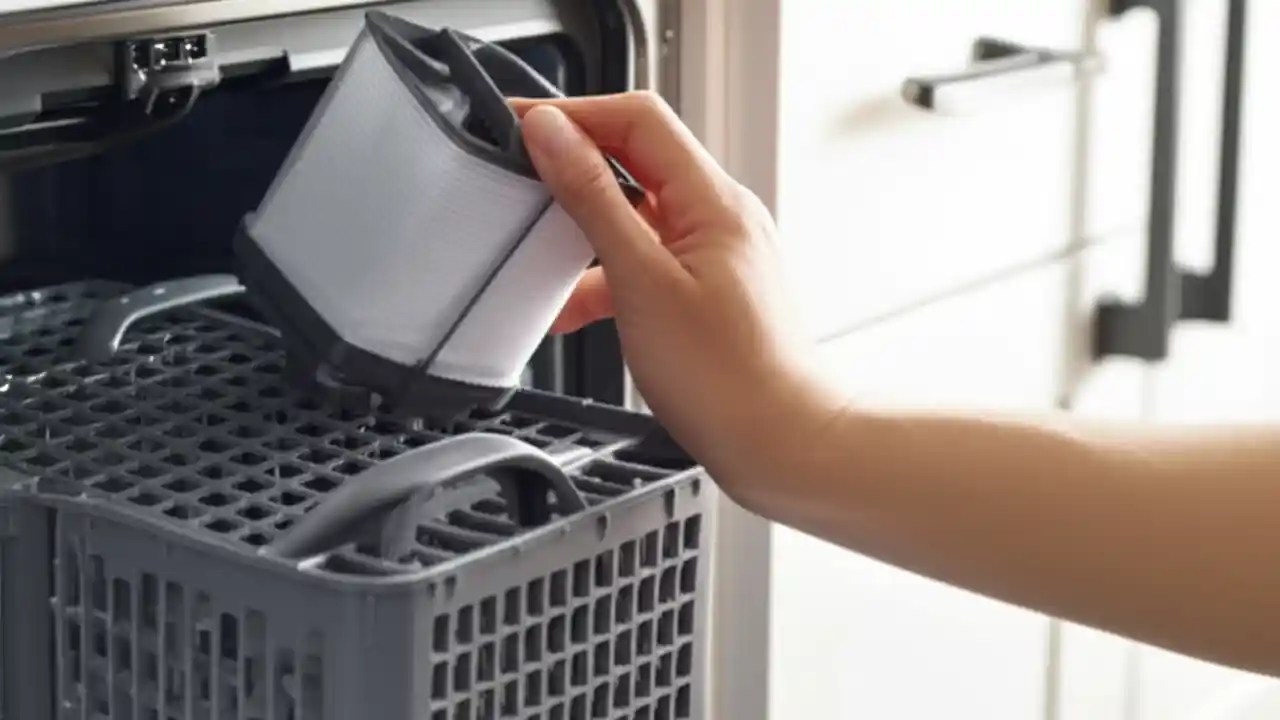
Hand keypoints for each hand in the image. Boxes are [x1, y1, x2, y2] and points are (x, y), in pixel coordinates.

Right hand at [512, 92, 843, 498]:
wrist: (783, 447)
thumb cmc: (730, 380)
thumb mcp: (641, 281)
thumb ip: (593, 200)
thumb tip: (553, 134)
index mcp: (714, 200)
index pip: (637, 118)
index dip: (574, 113)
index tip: (519, 126)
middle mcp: (722, 217)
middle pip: (635, 160)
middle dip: (574, 168)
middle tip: (521, 183)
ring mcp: (717, 254)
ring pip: (636, 215)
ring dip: (585, 232)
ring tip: (541, 258)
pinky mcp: (708, 291)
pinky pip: (647, 261)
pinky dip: (605, 277)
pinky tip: (575, 310)